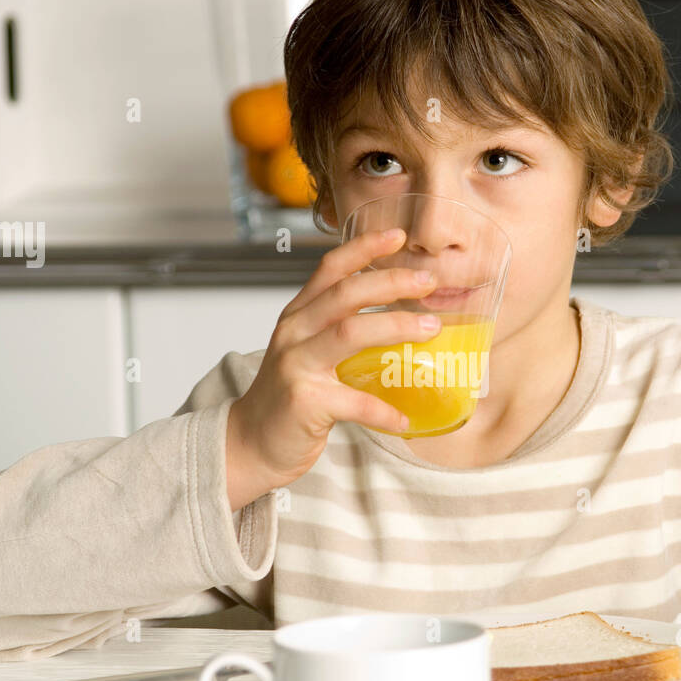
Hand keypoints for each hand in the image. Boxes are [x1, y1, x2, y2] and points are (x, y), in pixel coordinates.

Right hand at [225, 228, 439, 508]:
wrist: (249, 443)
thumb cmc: (287, 399)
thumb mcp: (306, 352)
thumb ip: (338, 332)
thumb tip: (399, 323)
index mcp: (298, 316)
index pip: (330, 269)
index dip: (364, 248)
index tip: (398, 236)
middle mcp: (294, 333)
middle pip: (347, 294)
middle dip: (392, 282)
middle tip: (428, 281)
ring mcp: (296, 365)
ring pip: (350, 332)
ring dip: (396, 327)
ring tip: (431, 329)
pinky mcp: (305, 401)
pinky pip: (356, 402)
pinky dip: (384, 411)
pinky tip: (404, 419)